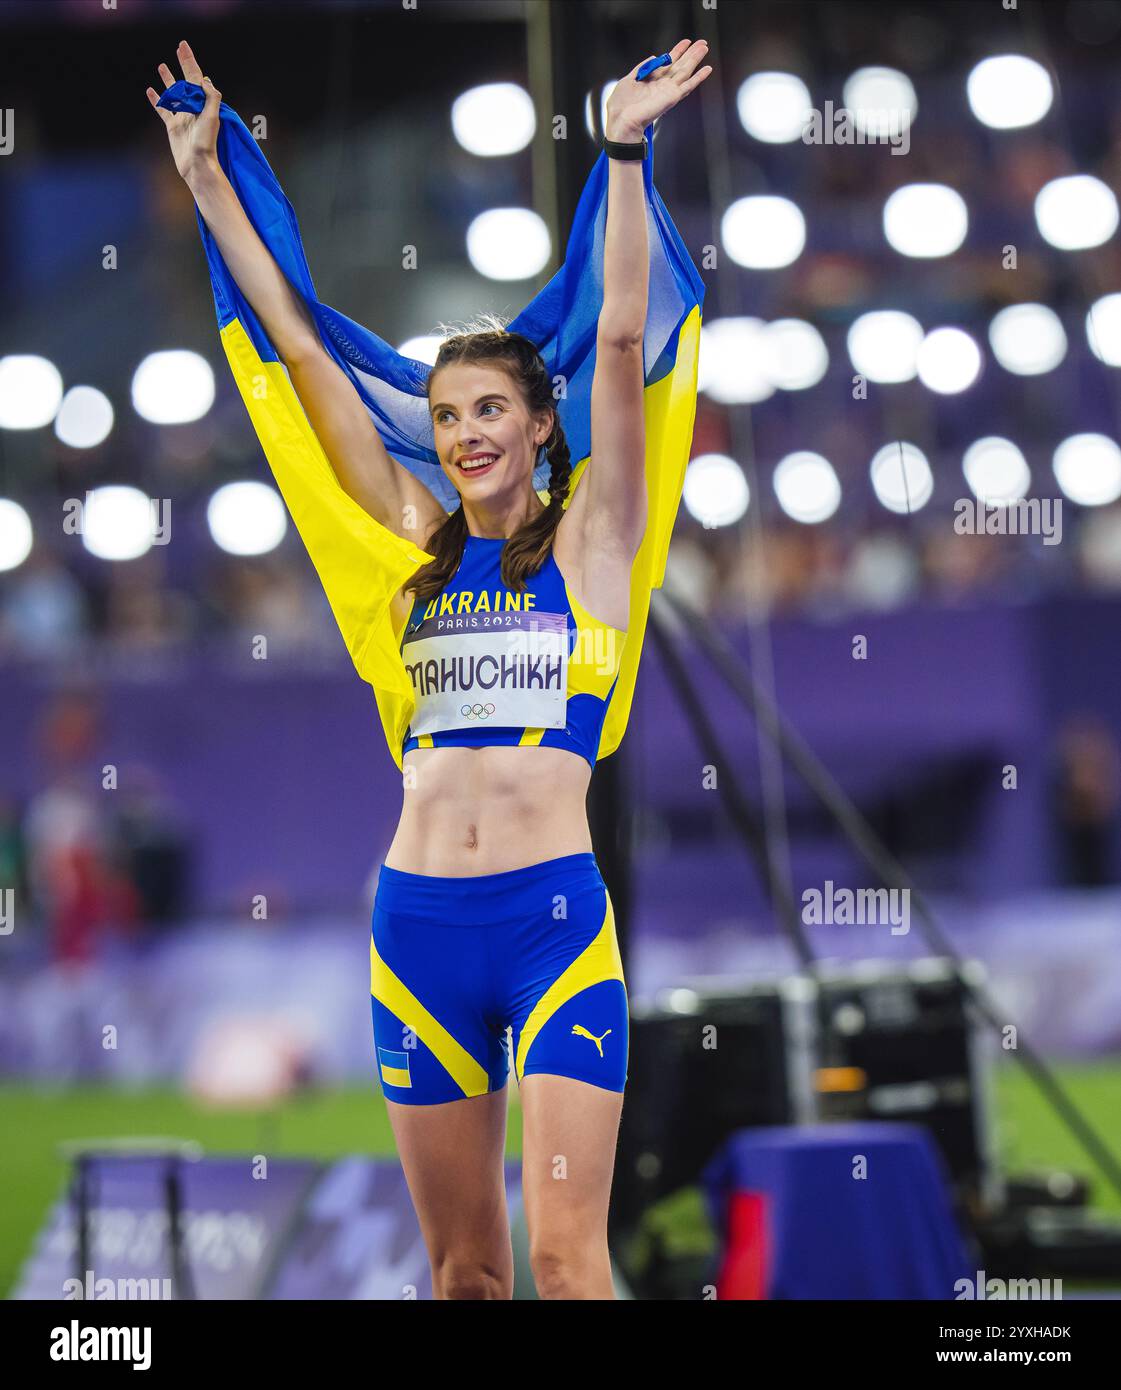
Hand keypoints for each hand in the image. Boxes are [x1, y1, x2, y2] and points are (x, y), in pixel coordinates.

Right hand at [145, 39, 221, 183]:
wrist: (197, 165)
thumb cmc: (206, 143)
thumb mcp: (212, 117)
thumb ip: (211, 97)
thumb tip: (204, 79)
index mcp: (203, 103)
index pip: (196, 77)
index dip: (190, 61)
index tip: (183, 46)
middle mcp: (193, 107)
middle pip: (186, 80)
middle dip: (183, 64)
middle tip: (179, 49)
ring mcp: (182, 116)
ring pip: (173, 92)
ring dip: (168, 79)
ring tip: (162, 66)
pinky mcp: (173, 126)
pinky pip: (163, 109)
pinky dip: (156, 100)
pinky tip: (150, 90)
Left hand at [604, 38, 712, 141]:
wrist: (622, 121)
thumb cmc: (621, 106)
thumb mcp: (628, 79)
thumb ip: (642, 67)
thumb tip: (654, 56)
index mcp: (652, 81)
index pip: (668, 62)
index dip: (678, 51)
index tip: (686, 42)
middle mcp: (662, 85)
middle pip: (680, 65)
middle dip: (691, 53)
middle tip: (702, 42)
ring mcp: (668, 91)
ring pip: (686, 71)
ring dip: (696, 59)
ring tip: (705, 47)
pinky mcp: (672, 97)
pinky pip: (688, 86)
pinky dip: (699, 77)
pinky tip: (708, 69)